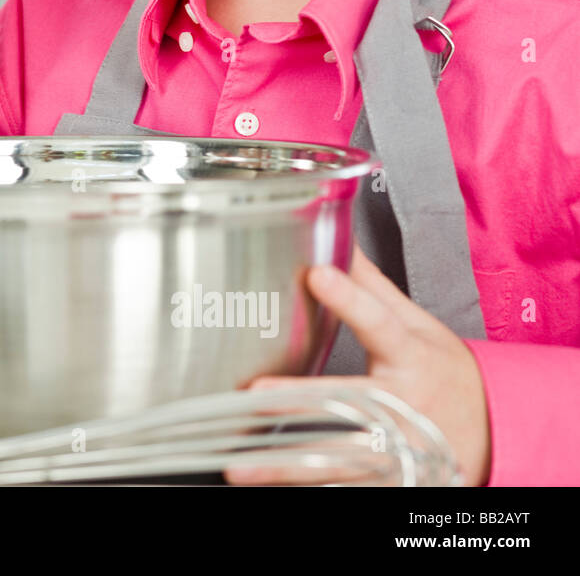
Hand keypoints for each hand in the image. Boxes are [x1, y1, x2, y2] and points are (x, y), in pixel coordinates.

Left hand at [225, 245, 490, 485]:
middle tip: (250, 396)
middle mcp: (402, 405)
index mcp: (411, 358)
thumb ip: (374, 291)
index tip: (319, 274)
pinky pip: (342, 485)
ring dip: (283, 465)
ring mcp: (396, 449)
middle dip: (296, 401)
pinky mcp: (388, 479)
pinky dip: (306, 487)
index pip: (381, 323)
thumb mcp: (421, 329)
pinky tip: (269, 487)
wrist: (494, 435)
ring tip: (239, 464)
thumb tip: (340, 245)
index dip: (350, 298)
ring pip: (335, 458)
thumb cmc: (448, 377)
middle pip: (346, 402)